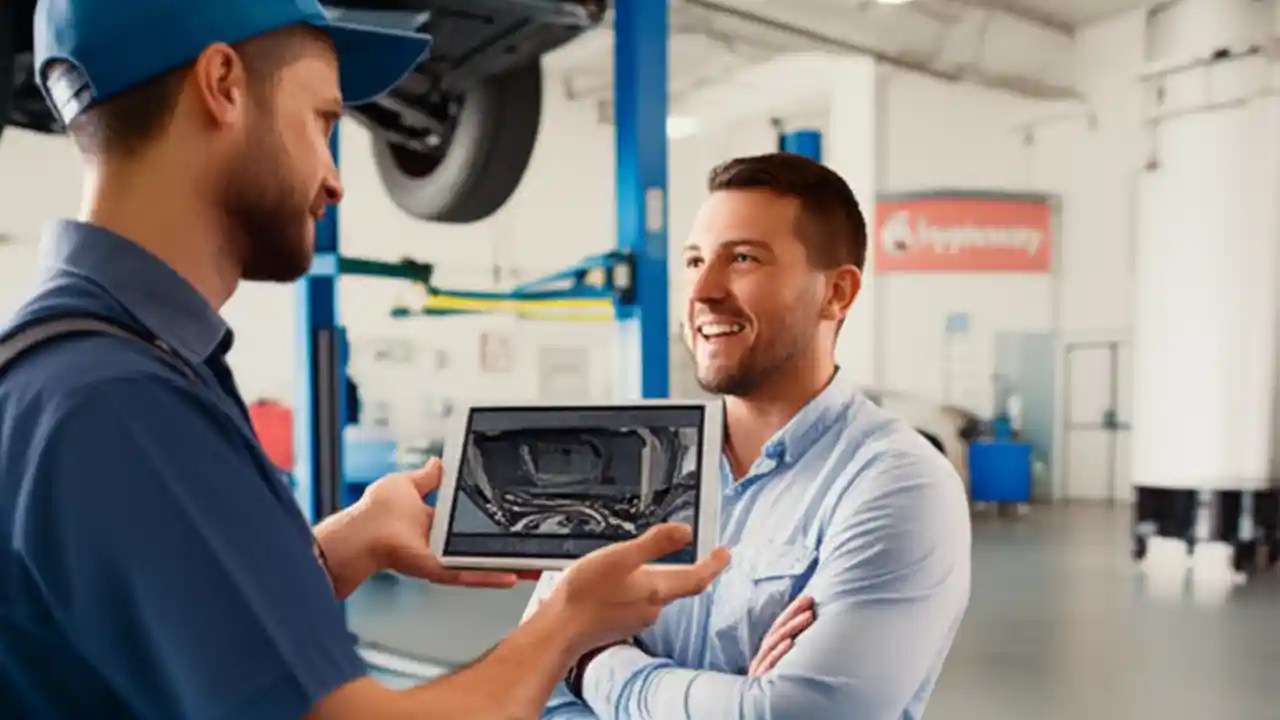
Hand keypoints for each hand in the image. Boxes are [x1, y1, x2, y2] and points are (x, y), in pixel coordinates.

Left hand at [315, 459, 517, 596]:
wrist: (361, 534)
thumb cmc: (374, 512)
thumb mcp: (407, 484)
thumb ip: (427, 477)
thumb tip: (438, 463)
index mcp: (434, 522)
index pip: (469, 523)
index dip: (489, 522)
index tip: (512, 520)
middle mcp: (441, 543)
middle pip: (482, 548)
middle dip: (509, 550)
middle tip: (536, 550)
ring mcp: (442, 559)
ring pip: (482, 565)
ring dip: (509, 566)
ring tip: (536, 566)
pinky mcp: (439, 571)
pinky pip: (469, 575)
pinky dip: (491, 577)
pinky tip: (515, 575)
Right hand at [540, 524, 730, 654]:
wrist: (559, 631)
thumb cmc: (585, 594)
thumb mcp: (620, 558)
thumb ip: (654, 544)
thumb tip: (686, 532)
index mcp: (656, 590)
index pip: (698, 578)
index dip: (715, 564)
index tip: (724, 553)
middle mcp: (651, 609)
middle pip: (679, 586)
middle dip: (689, 569)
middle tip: (698, 553)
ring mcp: (635, 618)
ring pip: (657, 594)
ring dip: (659, 578)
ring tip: (652, 560)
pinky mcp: (620, 623)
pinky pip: (638, 601)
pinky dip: (639, 588)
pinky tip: (622, 581)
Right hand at [748, 594, 814, 676]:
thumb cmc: (779, 691)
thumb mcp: (784, 669)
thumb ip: (794, 652)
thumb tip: (811, 629)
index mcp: (768, 653)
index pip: (779, 627)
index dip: (793, 611)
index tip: (808, 598)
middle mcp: (762, 657)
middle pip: (777, 630)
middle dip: (793, 613)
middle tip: (809, 599)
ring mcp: (760, 668)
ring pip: (774, 643)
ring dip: (791, 627)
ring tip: (808, 616)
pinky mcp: (760, 680)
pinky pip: (769, 664)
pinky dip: (779, 652)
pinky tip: (790, 642)